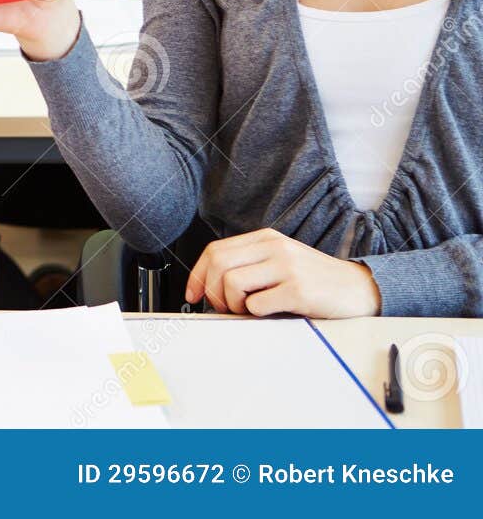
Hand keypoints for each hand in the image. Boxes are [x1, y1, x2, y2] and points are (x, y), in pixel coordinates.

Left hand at [186, 228, 382, 317]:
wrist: (360, 289)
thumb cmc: (317, 280)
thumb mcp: (281, 262)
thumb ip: (250, 266)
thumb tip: (211, 288)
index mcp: (266, 238)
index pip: (215, 250)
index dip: (198, 274)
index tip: (192, 294)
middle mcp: (274, 247)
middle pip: (219, 264)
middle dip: (213, 291)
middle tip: (224, 307)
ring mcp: (287, 266)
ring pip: (232, 283)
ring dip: (233, 305)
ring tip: (250, 311)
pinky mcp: (298, 289)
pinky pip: (257, 304)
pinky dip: (256, 314)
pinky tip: (272, 312)